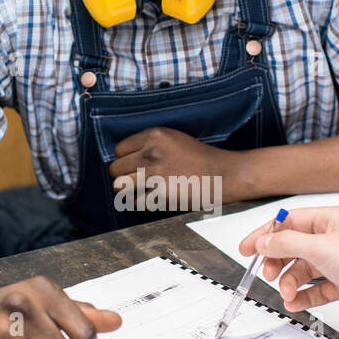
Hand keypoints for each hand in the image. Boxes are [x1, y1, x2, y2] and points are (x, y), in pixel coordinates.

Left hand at [108, 127, 237, 206]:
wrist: (224, 174)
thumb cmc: (201, 158)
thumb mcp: (174, 139)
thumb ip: (150, 144)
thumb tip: (124, 158)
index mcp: (154, 135)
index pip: (118, 149)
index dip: (125, 159)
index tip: (135, 165)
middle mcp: (151, 152)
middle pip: (115, 169)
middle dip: (124, 177)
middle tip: (138, 181)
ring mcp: (154, 174)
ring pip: (119, 187)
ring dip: (128, 191)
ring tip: (142, 191)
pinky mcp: (161, 194)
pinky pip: (136, 202)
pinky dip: (145, 203)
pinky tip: (157, 199)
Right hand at [238, 206, 338, 322]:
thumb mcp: (321, 248)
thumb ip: (287, 243)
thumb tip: (264, 240)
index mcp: (331, 219)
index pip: (289, 221)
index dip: (266, 234)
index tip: (248, 248)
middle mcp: (334, 237)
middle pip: (294, 246)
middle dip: (278, 262)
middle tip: (269, 274)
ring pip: (304, 269)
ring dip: (291, 282)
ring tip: (289, 294)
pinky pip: (316, 287)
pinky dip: (305, 295)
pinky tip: (297, 302)